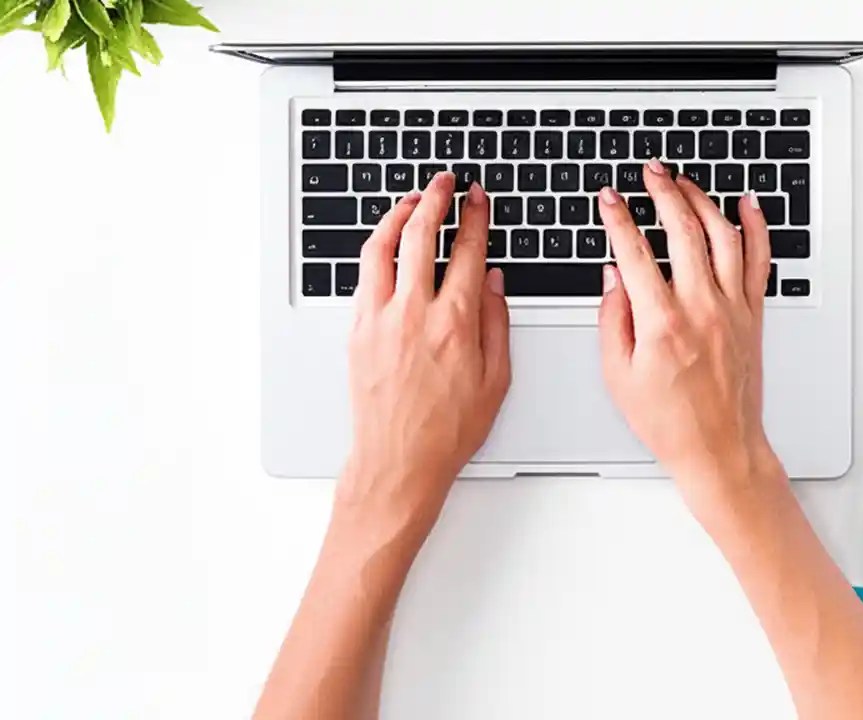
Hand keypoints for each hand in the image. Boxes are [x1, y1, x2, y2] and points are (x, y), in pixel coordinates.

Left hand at [338, 173, 510, 540]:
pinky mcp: (357, 330)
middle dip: (435, 199)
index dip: (475, 218)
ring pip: (383, 247)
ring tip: (412, 200)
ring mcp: (380, 319)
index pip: (468, 252)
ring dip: (398, 215)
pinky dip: (377, 248)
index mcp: (456, 324)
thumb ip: (498, 324)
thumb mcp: (496, 380)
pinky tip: (387, 242)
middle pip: (422, 235)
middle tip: (444, 182)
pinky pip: (365, 274)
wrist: (399, 462)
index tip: (477, 198)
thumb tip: (495, 283)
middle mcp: (414, 314)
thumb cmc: (447, 431)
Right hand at [597, 158, 781, 519]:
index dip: (619, 219)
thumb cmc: (669, 421)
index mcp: (661, 324)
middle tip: (650, 173)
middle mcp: (701, 309)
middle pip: (683, 231)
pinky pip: (759, 260)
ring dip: (702, 201)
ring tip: (684, 182)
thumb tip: (613, 275)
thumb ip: (612, 319)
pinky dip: (755, 227)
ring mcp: (732, 309)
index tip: (609, 199)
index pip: (635, 253)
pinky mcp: (753, 316)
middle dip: (663, 193)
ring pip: (722, 236)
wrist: (719, 448)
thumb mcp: (618, 376)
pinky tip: (746, 205)